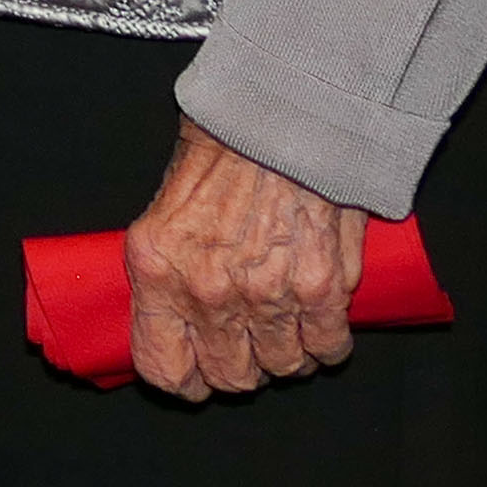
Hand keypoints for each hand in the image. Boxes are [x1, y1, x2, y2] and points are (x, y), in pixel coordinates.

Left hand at [123, 116, 365, 399]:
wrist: (279, 109)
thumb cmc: (221, 143)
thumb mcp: (166, 201)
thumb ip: (169, 263)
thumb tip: (173, 313)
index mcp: (157, 269)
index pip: (162, 368)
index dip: (182, 377)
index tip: (194, 368)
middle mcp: (208, 292)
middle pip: (230, 377)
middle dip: (239, 362)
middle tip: (246, 334)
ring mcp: (267, 296)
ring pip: (282, 367)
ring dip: (286, 350)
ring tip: (284, 313)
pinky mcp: (323, 290)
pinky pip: (328, 348)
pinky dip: (327, 340)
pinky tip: (319, 312)